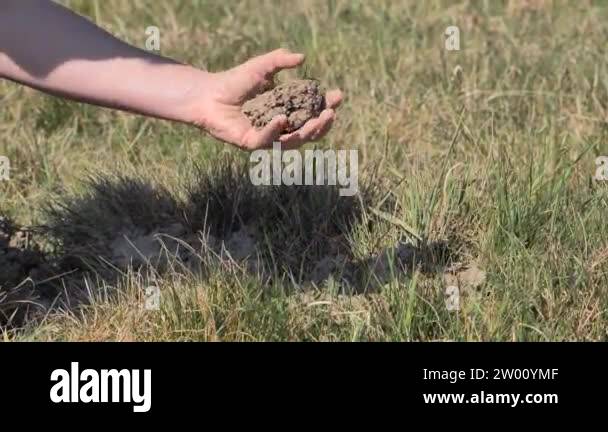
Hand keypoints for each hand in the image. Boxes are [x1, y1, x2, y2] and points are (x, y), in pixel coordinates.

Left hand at [192, 49, 342, 150]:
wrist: (208, 94)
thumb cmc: (234, 81)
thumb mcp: (261, 66)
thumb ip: (280, 60)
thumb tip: (301, 57)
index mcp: (286, 111)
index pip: (312, 112)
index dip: (326, 106)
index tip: (338, 95)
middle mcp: (279, 128)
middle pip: (308, 132)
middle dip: (323, 124)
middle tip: (331, 112)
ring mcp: (266, 138)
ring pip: (293, 141)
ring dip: (308, 131)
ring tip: (318, 119)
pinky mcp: (250, 143)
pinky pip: (267, 141)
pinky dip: (274, 130)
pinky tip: (281, 118)